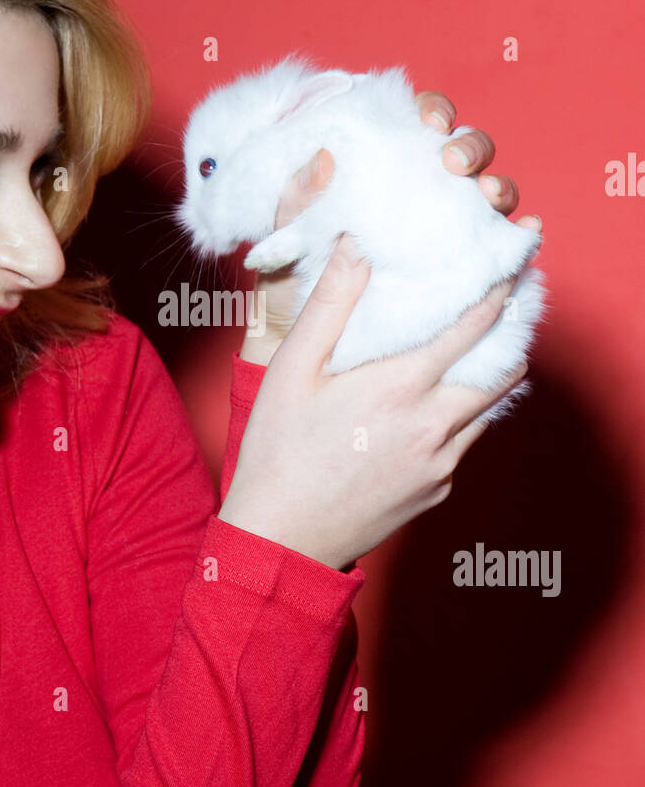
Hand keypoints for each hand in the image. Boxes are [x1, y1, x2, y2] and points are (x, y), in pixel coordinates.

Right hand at [220, 240, 528, 570]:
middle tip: (504, 306)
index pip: (473, 326)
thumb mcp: (292, 368)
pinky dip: (459, 420)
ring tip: (475, 352)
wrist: (282, 540)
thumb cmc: (278, 451)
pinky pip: (462, 445)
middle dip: (508, 334)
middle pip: (501, 370)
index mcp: (401, 386)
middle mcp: (434, 425)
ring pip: (486, 410)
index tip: (507, 267)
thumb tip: (354, 246)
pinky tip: (431, 409)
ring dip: (487, 378)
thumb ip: (330, 303)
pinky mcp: (437, 490)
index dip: (497, 292)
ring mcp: (441, 463)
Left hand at [239, 89, 542, 366]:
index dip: (435, 111)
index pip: (422, 125)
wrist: (304, 345)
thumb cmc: (293, 282)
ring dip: (499, 189)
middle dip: (471, 148)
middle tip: (454, 164)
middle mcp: (427, 195)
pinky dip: (518, 240)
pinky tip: (525, 237)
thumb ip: (299, 200)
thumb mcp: (289, 240)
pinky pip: (500, 252)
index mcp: (389, 172)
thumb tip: (322, 159)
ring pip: (492, 196)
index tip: (428, 121)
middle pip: (467, 154)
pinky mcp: (467, 273)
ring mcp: (451, 232)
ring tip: (489, 199)